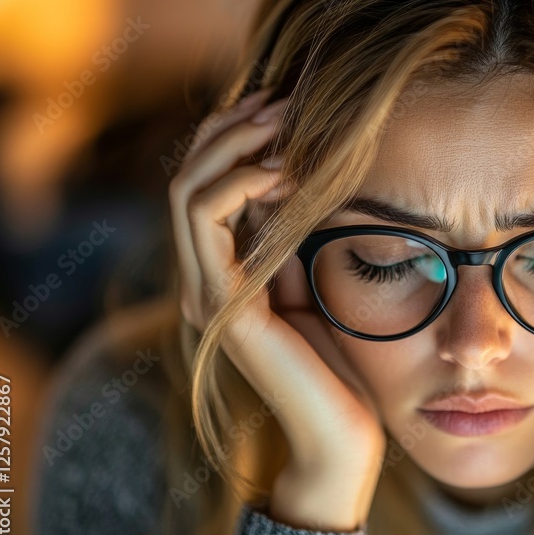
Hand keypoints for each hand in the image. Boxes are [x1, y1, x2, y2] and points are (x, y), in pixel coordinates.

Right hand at [169, 90, 386, 531]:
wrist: (343, 434)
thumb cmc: (344, 361)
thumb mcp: (317, 278)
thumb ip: (293, 233)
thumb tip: (296, 170)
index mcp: (226, 269)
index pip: (207, 183)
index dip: (237, 134)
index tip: (285, 102)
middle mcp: (205, 277)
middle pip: (189, 176)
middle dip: (232, 128)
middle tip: (283, 100)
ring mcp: (209, 292)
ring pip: (189, 192)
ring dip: (234, 146)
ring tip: (285, 124)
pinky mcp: (226, 305)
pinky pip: (208, 224)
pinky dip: (240, 184)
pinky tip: (285, 170)